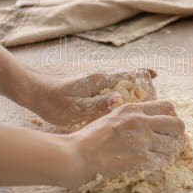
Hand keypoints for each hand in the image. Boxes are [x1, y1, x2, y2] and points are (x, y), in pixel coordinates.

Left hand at [23, 69, 156, 127]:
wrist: (33, 91)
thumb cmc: (52, 99)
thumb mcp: (74, 105)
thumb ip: (97, 103)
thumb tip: (119, 100)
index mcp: (101, 80)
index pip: (131, 76)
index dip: (146, 79)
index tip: (158, 85)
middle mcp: (102, 80)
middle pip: (131, 83)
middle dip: (146, 91)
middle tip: (159, 108)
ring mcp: (97, 86)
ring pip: (123, 90)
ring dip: (136, 98)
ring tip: (149, 114)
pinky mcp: (91, 94)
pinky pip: (114, 97)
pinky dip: (124, 103)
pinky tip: (127, 116)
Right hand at [69, 100, 184, 187]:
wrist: (77, 155)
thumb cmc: (90, 138)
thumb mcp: (112, 116)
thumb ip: (131, 116)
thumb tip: (149, 122)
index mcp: (133, 108)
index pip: (168, 106)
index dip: (171, 117)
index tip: (167, 128)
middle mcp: (140, 121)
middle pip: (177, 125)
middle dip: (178, 136)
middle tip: (171, 143)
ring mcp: (140, 140)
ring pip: (173, 145)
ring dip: (171, 152)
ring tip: (163, 156)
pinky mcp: (139, 158)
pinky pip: (162, 161)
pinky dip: (161, 164)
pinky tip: (154, 165)